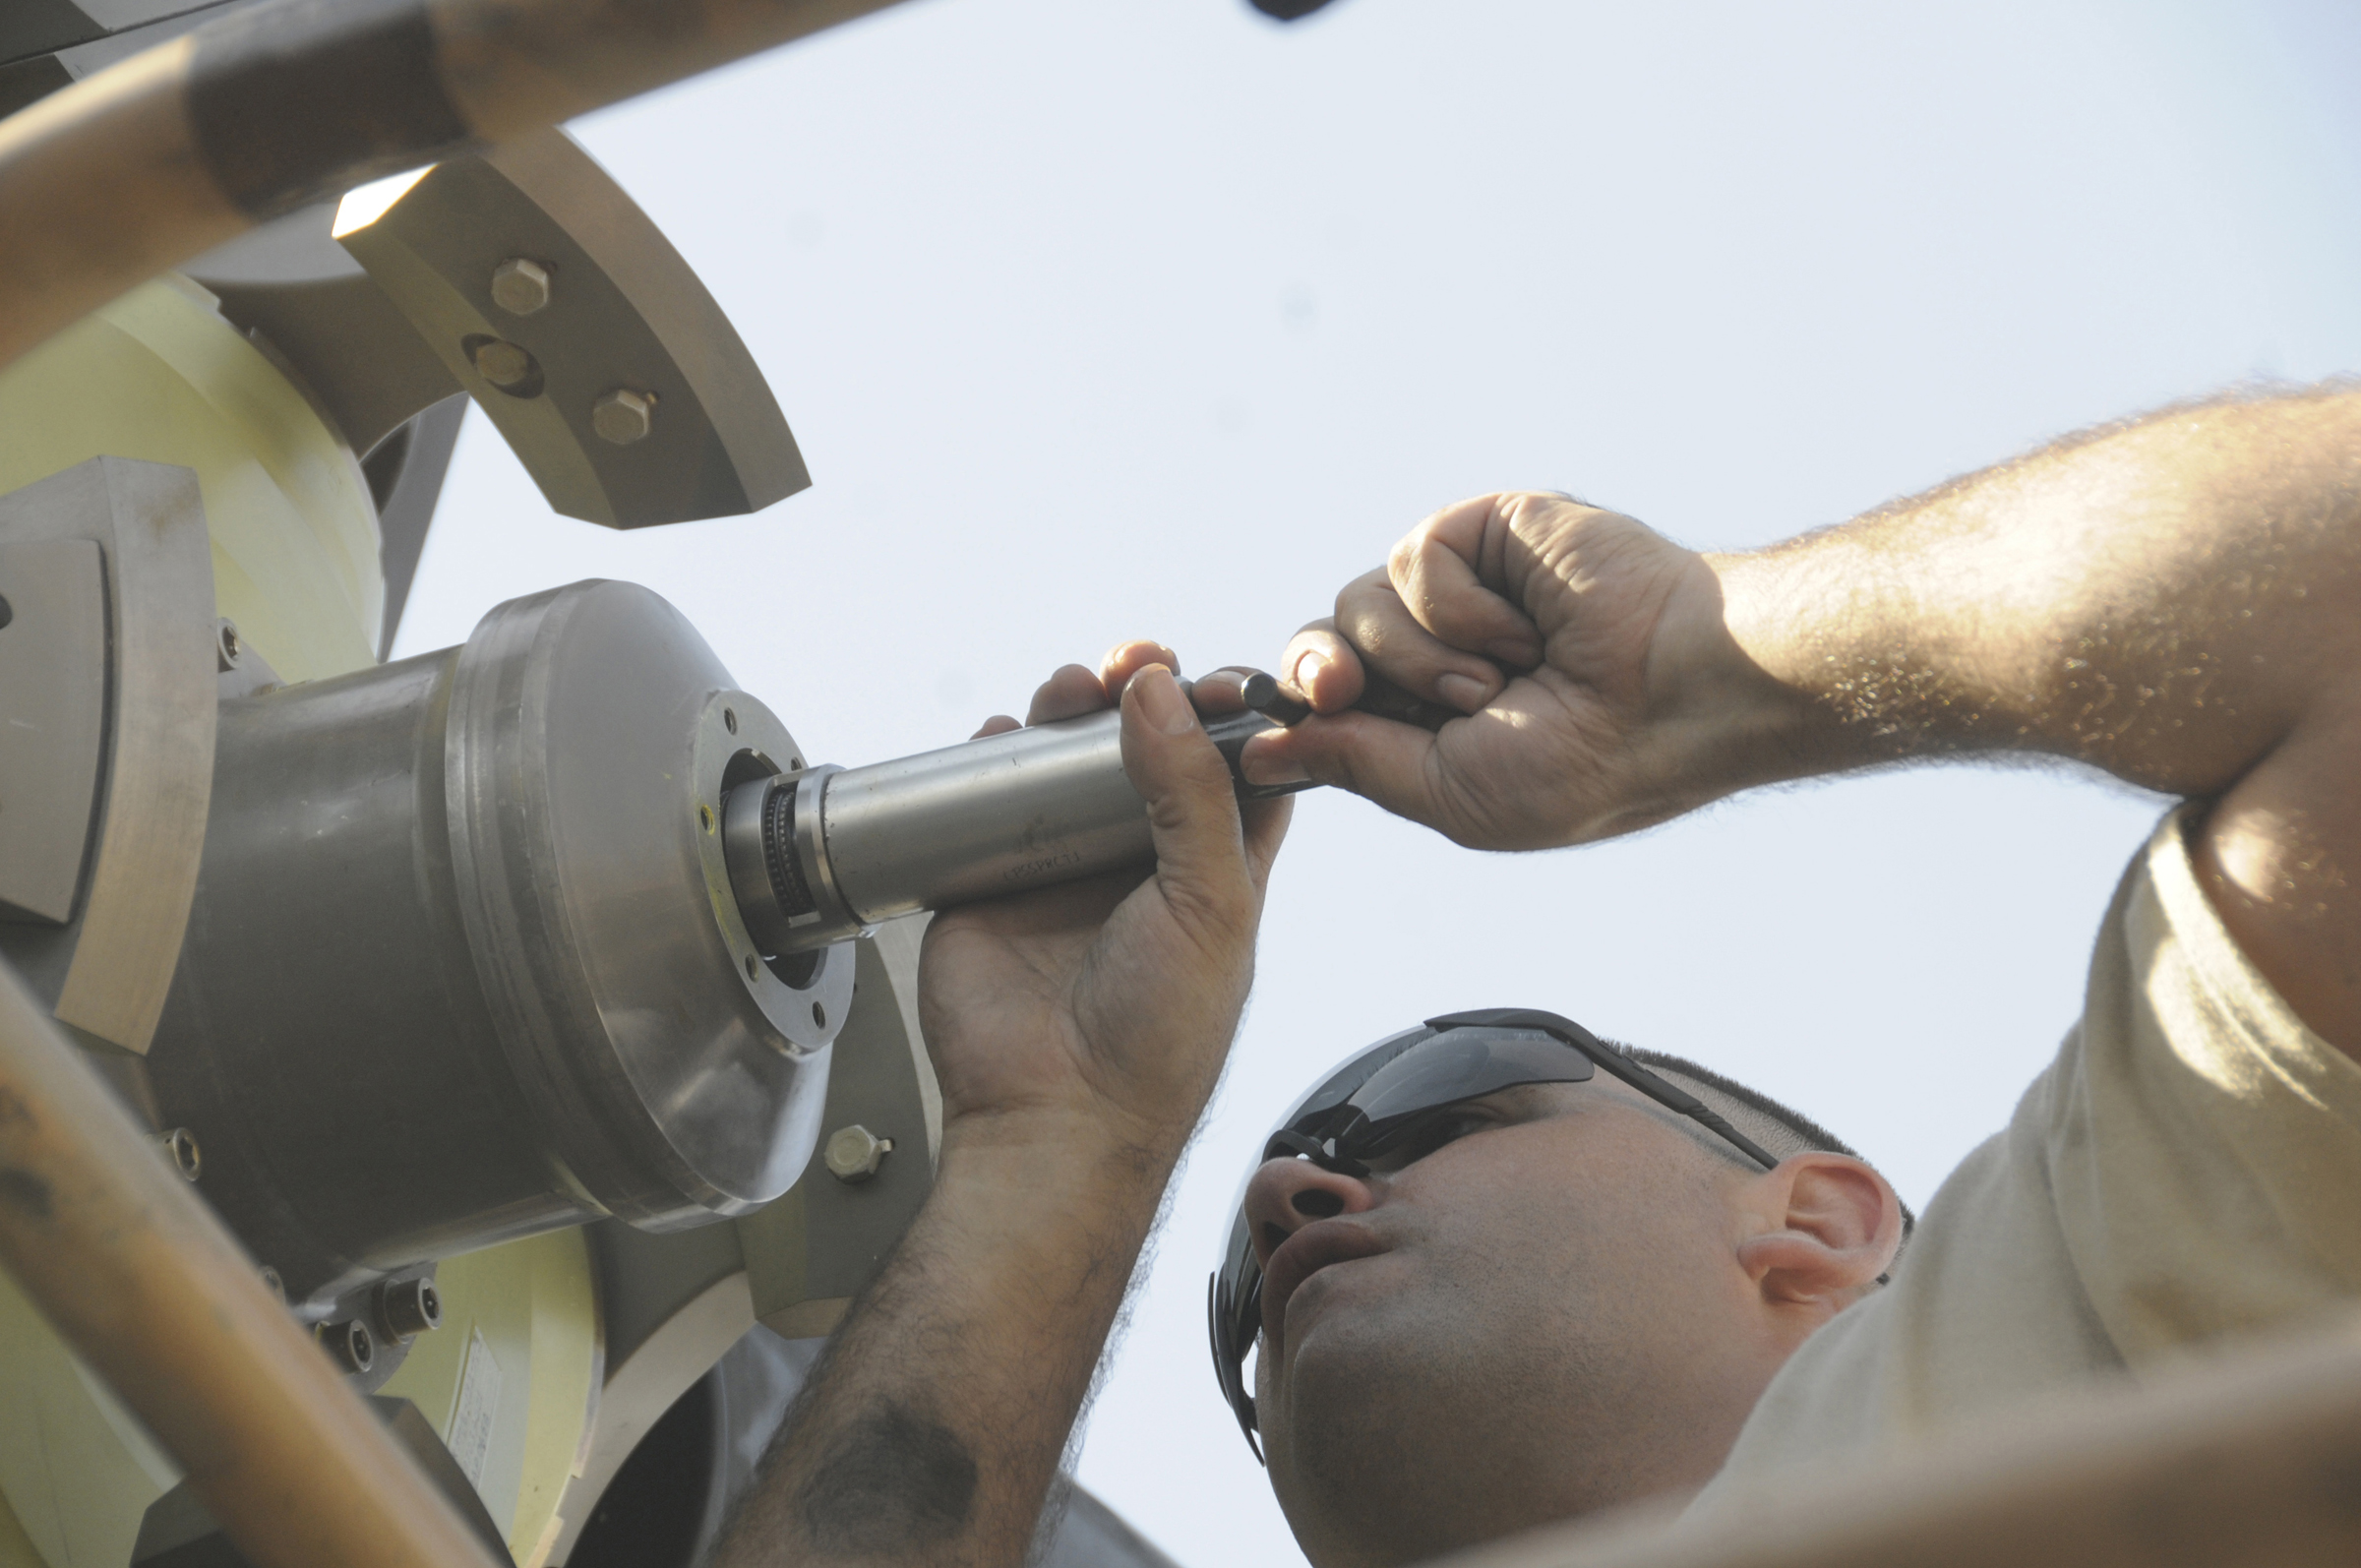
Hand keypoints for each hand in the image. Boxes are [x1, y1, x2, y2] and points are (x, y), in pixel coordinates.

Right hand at [917, 644, 1290, 1159]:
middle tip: (1137, 664)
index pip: (1237, 763)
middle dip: (1143, 692)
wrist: (1054, 1115)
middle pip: (1146, 744)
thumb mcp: (1210, 903)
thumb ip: (1191, 791)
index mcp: (1218, 867)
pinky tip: (1005, 734)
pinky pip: (991, 799)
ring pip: (1068, 760)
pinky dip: (996, 754)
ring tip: (1073, 690)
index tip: (1217, 673)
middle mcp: (1143, 860)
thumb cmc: (1157, 1039)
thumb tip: (1158, 689)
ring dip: (1072, 710)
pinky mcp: (995, 879)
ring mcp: (1066, 866)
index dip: (1230, 709)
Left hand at [1239, 492, 1796, 848]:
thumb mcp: (1449, 793)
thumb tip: (1261, 754)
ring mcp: (1460, 588)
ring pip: (1355, 607)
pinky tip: (1526, 627)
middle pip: (1319, 647)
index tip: (1269, 732)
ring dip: (1419, 660)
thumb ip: (1352, 762)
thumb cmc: (1584, 765)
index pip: (1323, 704)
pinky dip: (1459, 609)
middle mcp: (1436, 650)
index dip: (1295, 712)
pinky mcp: (1482, 532)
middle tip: (1342, 691)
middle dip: (1320, 677)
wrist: (1672, 697)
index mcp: (1429, 719)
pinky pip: (1410, 562)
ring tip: (1504, 680)